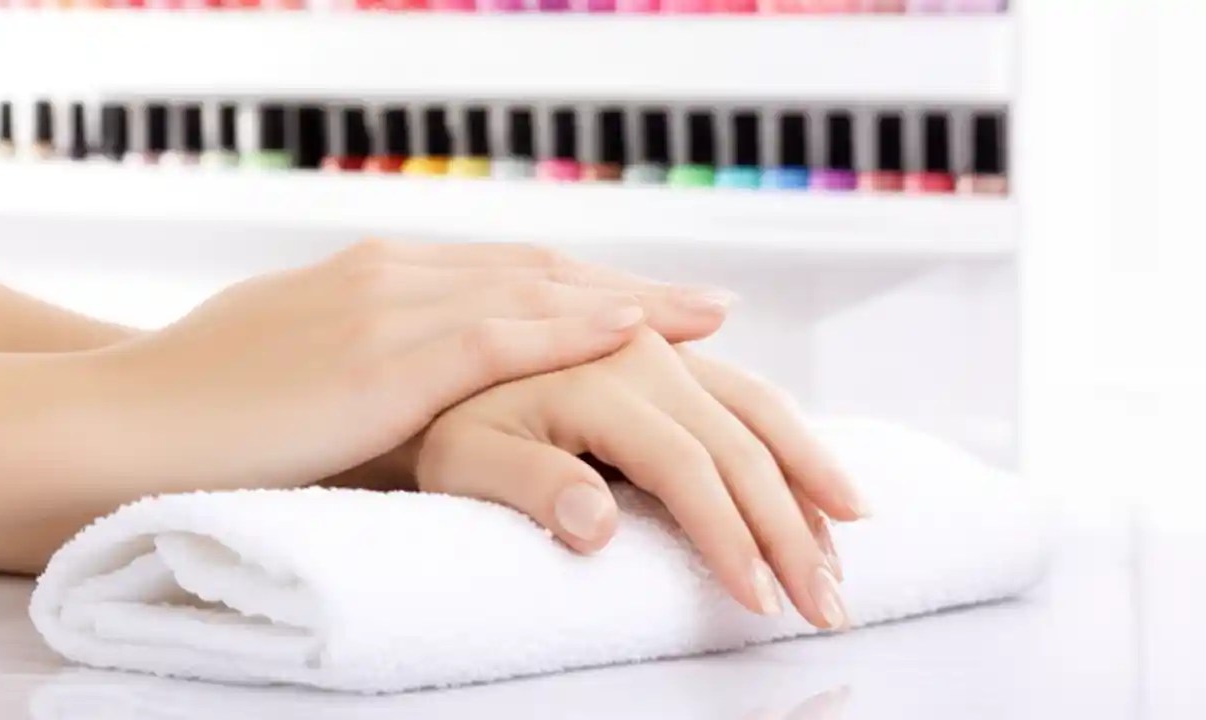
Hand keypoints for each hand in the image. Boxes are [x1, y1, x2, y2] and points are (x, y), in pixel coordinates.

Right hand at [90, 240, 733, 490]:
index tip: (651, 300)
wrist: (124, 418)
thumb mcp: (305, 363)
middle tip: (707, 303)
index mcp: (379, 276)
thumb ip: (373, 359)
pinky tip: (628, 328)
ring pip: (535, 294)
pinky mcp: (379, 358)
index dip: (590, 287)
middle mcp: (395, 275)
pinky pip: (495, 334)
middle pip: (542, 274)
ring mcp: (388, 308)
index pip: (510, 274)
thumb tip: (416, 384)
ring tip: (703, 316)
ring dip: (628, 306)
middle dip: (631, 290)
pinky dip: (568, 326)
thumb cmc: (209, 407)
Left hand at [362, 328, 868, 628]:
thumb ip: (528, 482)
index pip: (689, 467)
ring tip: (855, 528)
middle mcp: (641, 350)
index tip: (764, 604)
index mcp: (598, 374)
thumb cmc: (433, 420)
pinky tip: (809, 463)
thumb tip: (600, 524)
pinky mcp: (661, 354)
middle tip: (832, 602)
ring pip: (758, 403)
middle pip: (741, 440)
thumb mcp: (457, 458)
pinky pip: (741, 388)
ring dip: (811, 471)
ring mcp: (656, 348)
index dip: (732, 538)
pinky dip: (786, 433)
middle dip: (794, 526)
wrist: (418, 363)